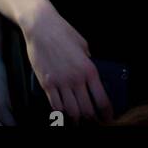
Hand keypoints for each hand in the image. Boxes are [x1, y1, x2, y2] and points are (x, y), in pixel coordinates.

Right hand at [23, 8, 111, 123]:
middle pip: (87, 111)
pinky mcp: (46, 83)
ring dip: (76, 120)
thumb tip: (89, 74)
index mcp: (89, 69)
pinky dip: (60, 113)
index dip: (106, 114)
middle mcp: (76, 79)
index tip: (107, 118)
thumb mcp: (83, 44)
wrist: (40, 25)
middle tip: (92, 122)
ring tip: (77, 121)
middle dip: (91, 120)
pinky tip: (62, 114)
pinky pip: (55, 106)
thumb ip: (88, 61)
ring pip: (71, 112)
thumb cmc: (62, 31)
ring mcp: (60, 82)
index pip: (102, 100)